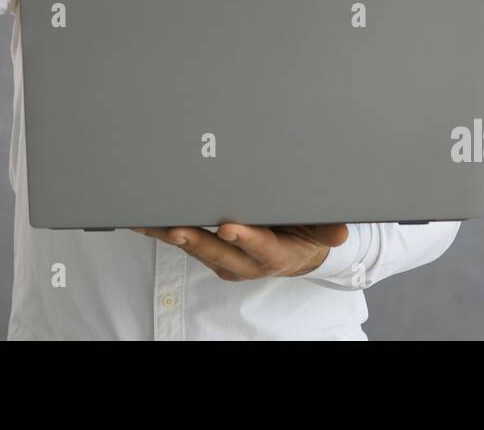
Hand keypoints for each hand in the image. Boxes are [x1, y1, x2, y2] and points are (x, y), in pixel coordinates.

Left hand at [129, 223, 349, 280]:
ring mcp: (224, 260)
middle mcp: (245, 263)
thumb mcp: (323, 230)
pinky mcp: (208, 253)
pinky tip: (142, 218)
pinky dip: (162, 230)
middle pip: (218, 252)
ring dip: (171, 235)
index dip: (245, 239)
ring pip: (195, 248)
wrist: (295, 252)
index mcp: (275, 255)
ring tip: (149, 220)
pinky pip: (183, 241)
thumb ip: (328, 228)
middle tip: (177, 228)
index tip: (229, 228)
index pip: (260, 248)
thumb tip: (341, 232)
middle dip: (197, 240)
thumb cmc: (305, 234)